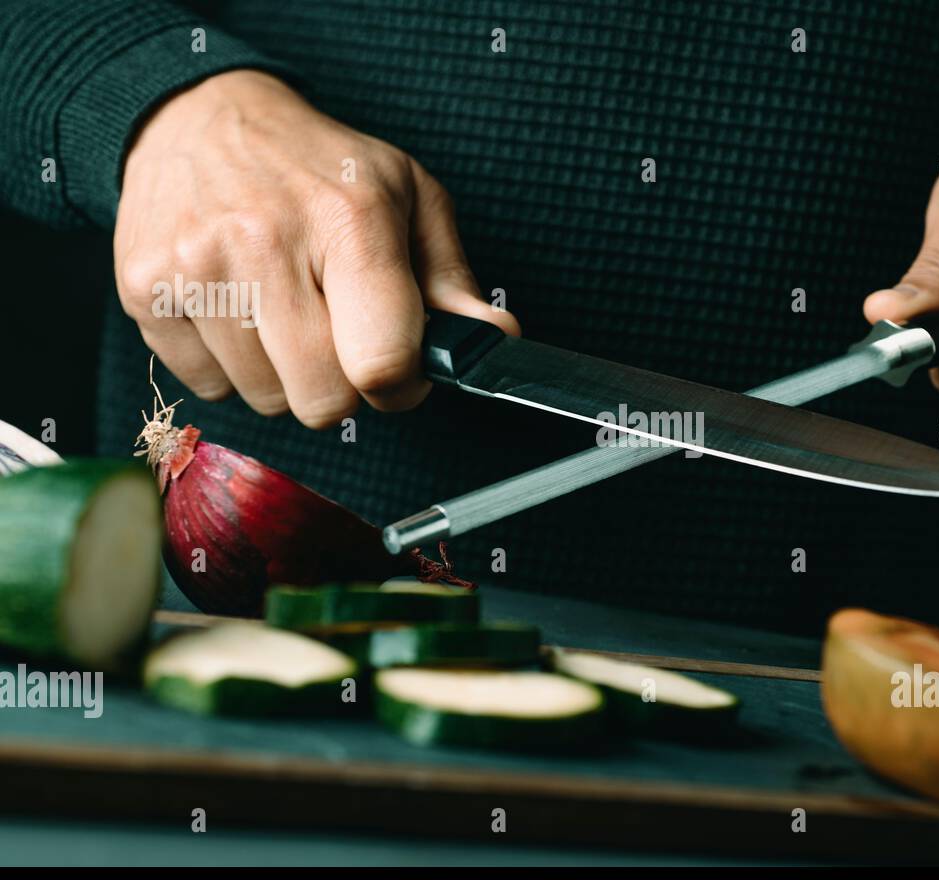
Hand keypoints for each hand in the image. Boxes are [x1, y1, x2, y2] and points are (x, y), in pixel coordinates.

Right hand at [114, 69, 517, 428]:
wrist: (199, 119)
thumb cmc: (319, 166)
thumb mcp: (408, 198)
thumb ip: (452, 280)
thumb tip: (495, 339)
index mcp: (348, 221)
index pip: (381, 362)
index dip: (400, 386)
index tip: (400, 370)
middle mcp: (265, 242)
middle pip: (323, 402)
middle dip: (343, 386)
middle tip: (339, 336)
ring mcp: (196, 268)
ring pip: (266, 401)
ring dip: (286, 375)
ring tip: (284, 310)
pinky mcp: (144, 292)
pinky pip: (210, 388)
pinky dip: (232, 366)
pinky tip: (239, 310)